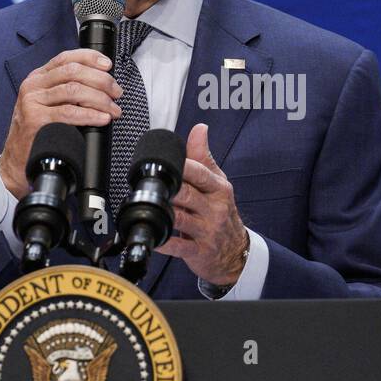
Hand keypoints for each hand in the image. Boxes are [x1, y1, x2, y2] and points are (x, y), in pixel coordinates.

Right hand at [0, 48, 122, 197]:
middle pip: (73, 72)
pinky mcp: (35, 120)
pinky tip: (102, 118)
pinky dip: (90, 115)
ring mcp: (32, 102)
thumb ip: (67, 90)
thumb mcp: (49, 103)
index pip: (66, 58)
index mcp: (38, 78)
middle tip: (116, 93)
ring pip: (74, 90)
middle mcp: (33, 86)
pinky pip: (69, 113)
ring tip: (113, 110)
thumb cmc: (39, 132)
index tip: (108, 65)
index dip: (90, 58)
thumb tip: (102, 84)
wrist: (18, 160)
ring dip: (100, 99)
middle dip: (101, 80)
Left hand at [155, 123, 247, 284]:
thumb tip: (199, 129)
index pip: (200, 173)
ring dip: (162, 212)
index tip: (162, 161)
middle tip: (148, 183)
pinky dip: (164, 241)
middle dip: (167, 189)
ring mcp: (208, 231)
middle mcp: (215, 209)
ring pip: (181, 219)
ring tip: (145, 204)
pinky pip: (178, 246)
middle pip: (187, 194)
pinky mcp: (199, 252)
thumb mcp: (218, 184)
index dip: (180, 166)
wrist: (235, 251)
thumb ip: (204, 157)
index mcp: (219, 189)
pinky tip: (153, 236)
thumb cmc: (222, 213)